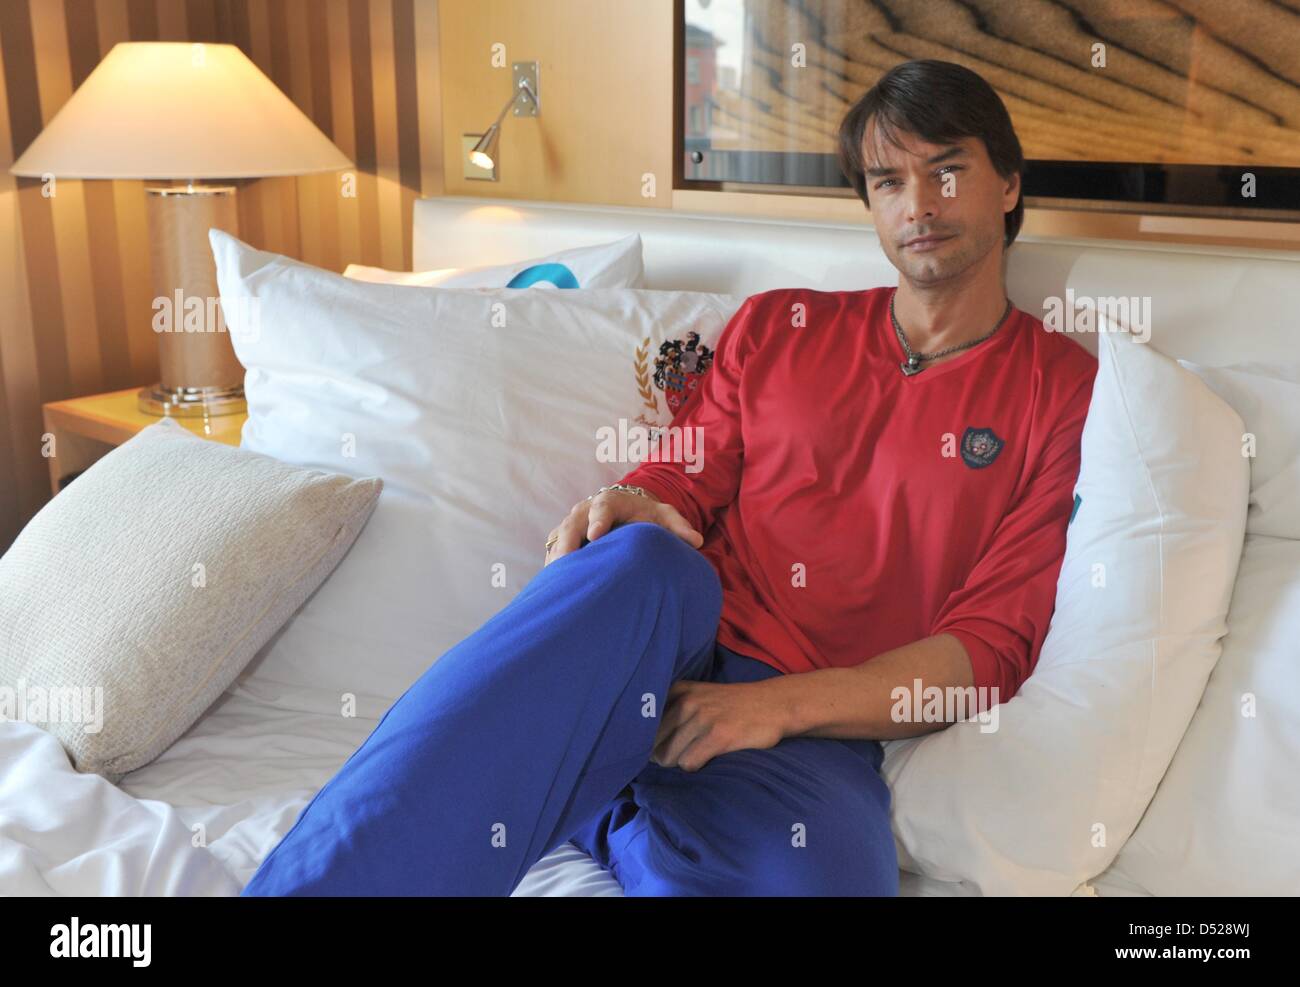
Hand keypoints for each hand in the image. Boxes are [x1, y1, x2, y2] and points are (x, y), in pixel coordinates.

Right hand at [543, 488, 702, 565]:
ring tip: (554, 578)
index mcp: (611, 501)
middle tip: (566, 561)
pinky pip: (553, 550)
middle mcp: (586, 510)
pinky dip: (552, 564)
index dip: (598, 521)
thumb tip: (696, 541)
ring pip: (558, 537)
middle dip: (568, 541)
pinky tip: (552, 584)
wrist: (628, 510)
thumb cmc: (647, 515)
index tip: (596, 535)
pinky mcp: (563, 538)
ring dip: (556, 556)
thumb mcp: (665, 515)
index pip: (602, 508)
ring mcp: (572, 523)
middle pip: (572, 523)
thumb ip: (679, 526)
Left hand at [650, 678, 788, 771]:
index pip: (644, 723)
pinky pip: (689, 763)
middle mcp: (687, 702)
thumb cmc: (731, 706)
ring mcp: (703, 718)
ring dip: (680, 762)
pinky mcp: (718, 736)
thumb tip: (641, 740)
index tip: (648, 749)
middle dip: (663, 755)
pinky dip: (694, 767)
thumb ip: (671, 710)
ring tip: (697, 755)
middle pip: (654, 744)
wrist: (774, 704)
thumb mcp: (698, 695)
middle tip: (680, 756)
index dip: (644, 741)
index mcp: (678, 690)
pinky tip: (707, 759)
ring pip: (669, 756)